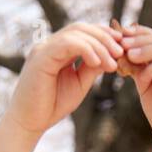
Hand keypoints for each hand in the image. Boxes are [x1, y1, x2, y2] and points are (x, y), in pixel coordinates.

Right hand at [6, 22, 123, 135]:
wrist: (29, 123)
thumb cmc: (52, 106)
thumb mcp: (79, 84)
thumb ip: (91, 68)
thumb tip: (111, 56)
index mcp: (58, 50)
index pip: (83, 32)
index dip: (104, 35)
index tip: (121, 48)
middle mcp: (50, 45)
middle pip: (81, 28)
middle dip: (104, 37)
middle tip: (121, 52)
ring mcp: (44, 48)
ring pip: (76, 33)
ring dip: (99, 45)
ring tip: (112, 62)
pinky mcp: (40, 57)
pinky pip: (66, 43)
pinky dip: (85, 49)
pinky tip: (98, 62)